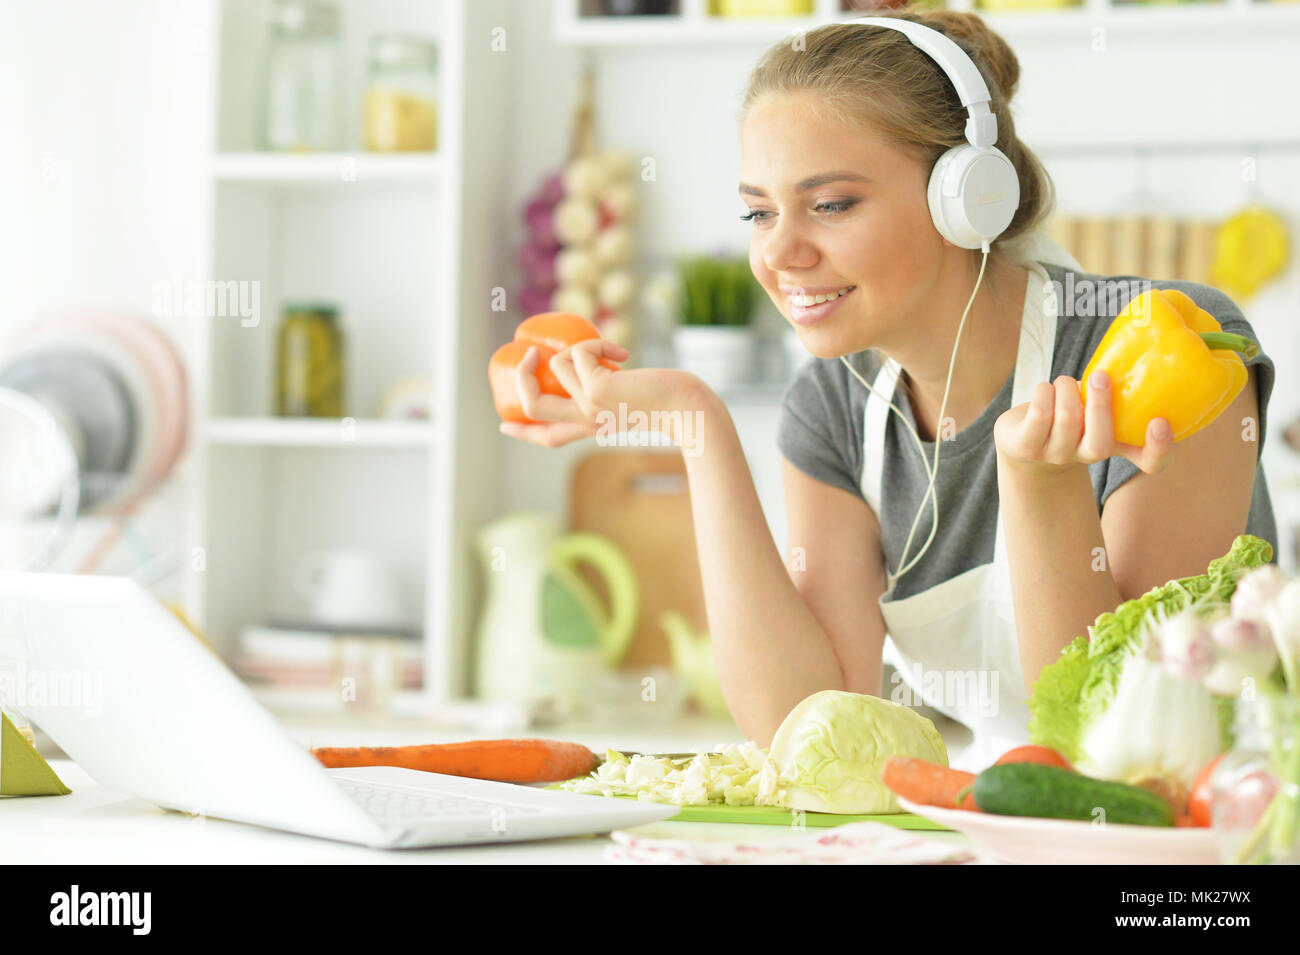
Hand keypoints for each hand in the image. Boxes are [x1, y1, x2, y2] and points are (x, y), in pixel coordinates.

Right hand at [498, 338, 705, 447]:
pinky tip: (621, 354)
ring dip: (579, 347)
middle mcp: (584, 421)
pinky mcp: (598, 390)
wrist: (686, 408)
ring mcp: (589, 407)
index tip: (503, 426)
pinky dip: (597, 343)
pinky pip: (579, 353)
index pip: (546, 437)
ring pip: (556, 366)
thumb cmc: (663, 401)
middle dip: (521, 376)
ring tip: (610, 352)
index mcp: (588, 429)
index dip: (522, 432)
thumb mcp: (627, 402)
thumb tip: (585, 366)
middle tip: (529, 355)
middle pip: (531, 405)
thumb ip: (605, 394)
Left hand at [993, 370, 1174, 476]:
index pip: (1150, 463)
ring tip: (1063, 383)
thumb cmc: (1068, 413)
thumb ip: (1114, 393)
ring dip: (1066, 389)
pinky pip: (1039, 415)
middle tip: (1100, 376)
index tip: (1160, 423)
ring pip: (1067, 419)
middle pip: (1100, 444)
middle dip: (1100, 405)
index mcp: (1115, 446)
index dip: (1160, 449)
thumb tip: (1138, 353)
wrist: (1023, 437)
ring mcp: (1055, 456)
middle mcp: (1087, 457)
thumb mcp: (1095, 405)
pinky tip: (1045, 389)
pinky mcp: (1026, 447)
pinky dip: (1044, 391)